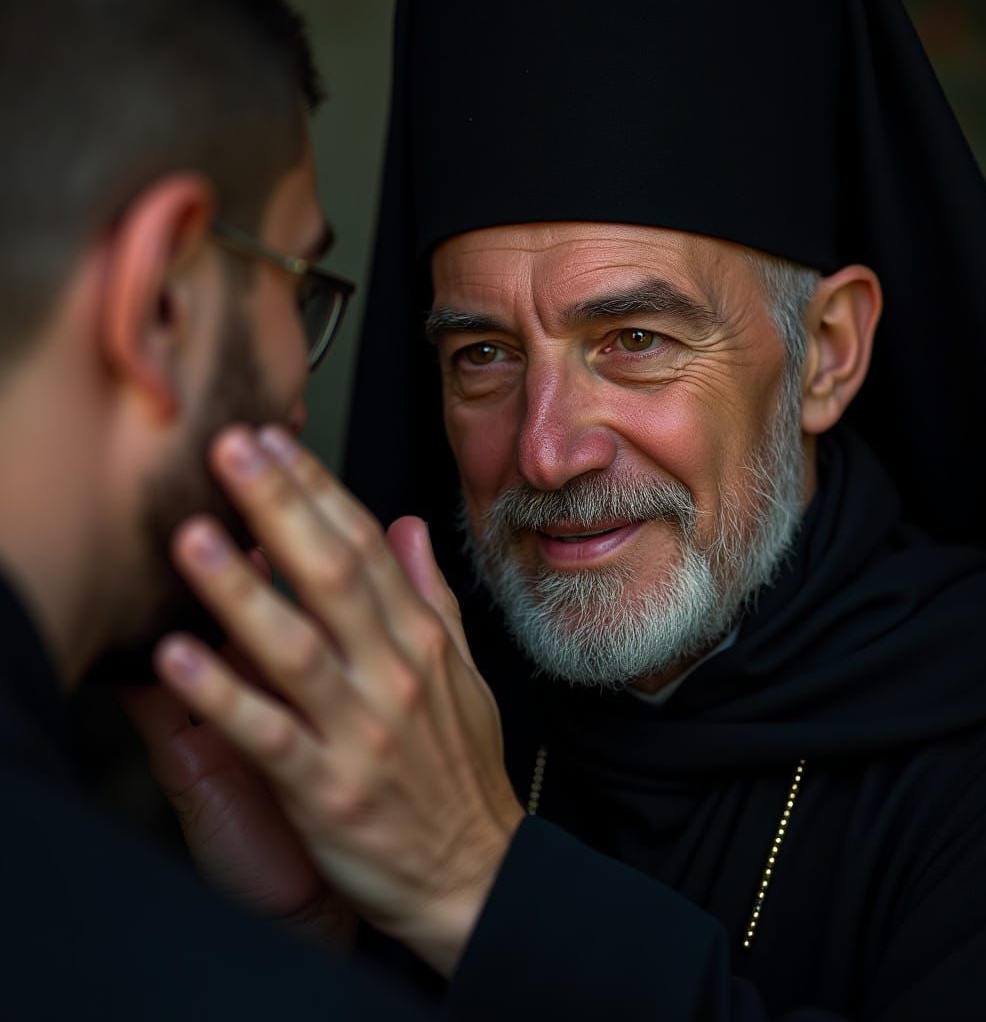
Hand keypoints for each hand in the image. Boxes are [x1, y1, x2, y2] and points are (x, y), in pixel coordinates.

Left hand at [152, 425, 524, 975]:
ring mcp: (361, 731)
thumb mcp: (463, 674)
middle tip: (231, 449)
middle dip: (279, 506)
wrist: (474, 873)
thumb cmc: (461, 771)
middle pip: (333, 575)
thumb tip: (409, 526)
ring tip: (193, 539)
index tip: (275, 442)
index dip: (317, 489)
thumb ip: (431, 596)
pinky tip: (181, 658)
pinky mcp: (327, 789)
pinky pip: (269, 735)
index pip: (367, 547)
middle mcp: (393, 675)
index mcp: (422, 642)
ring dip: (241, 590)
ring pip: (295, 647)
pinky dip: (224, 696)